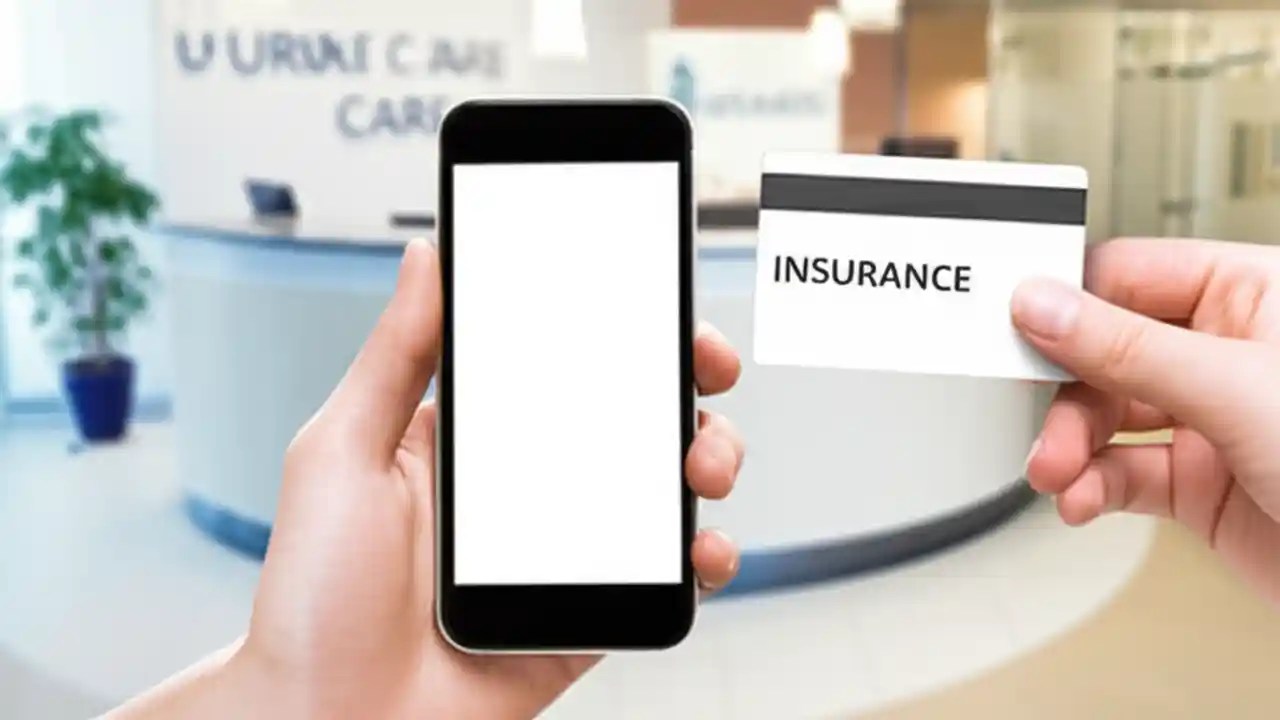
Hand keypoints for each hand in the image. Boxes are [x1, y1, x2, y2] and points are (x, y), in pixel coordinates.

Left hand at [109, 239, 744, 718]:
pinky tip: (701, 549)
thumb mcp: (342, 454)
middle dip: (685, 385)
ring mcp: (564, 549)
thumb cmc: (312, 597)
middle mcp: (526, 485)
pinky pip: (665, 577)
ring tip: (703, 469)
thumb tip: (428, 255)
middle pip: (631, 415)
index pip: (561, 358)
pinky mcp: (589, 611)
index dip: (620, 324)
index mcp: (471, 436)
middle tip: (708, 370)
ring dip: (707, 459)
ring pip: (663, 488)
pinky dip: (705, 557)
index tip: (661, 300)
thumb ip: (394, 357)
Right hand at [1013, 238, 1279, 604]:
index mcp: (1252, 295)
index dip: (1067, 299)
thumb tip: (1043, 304)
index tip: (1014, 323)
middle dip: (1067, 394)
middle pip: (1104, 352)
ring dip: (1070, 447)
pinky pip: (1122, 473)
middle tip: (1037, 418)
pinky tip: (1081, 499)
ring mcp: (1213, 419)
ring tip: (1057, 473)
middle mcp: (1227, 351)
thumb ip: (1127, 346)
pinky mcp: (1200, 482)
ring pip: (1107, 416)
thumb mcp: (1237, 387)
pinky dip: (1092, 488)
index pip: (1130, 275)